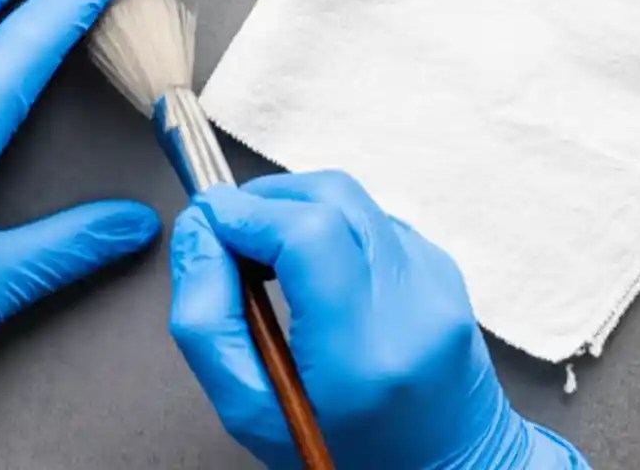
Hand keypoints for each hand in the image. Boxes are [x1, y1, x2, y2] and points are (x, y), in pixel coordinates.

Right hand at [169, 171, 587, 468]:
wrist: (442, 467)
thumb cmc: (343, 455)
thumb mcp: (251, 413)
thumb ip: (209, 324)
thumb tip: (197, 235)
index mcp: (364, 357)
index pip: (306, 235)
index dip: (247, 212)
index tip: (210, 220)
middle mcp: (414, 309)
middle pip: (330, 197)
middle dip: (265, 199)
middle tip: (231, 234)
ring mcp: (437, 283)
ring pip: (351, 198)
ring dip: (295, 208)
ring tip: (265, 252)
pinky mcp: (442, 269)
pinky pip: (371, 218)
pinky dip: (329, 226)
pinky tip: (313, 271)